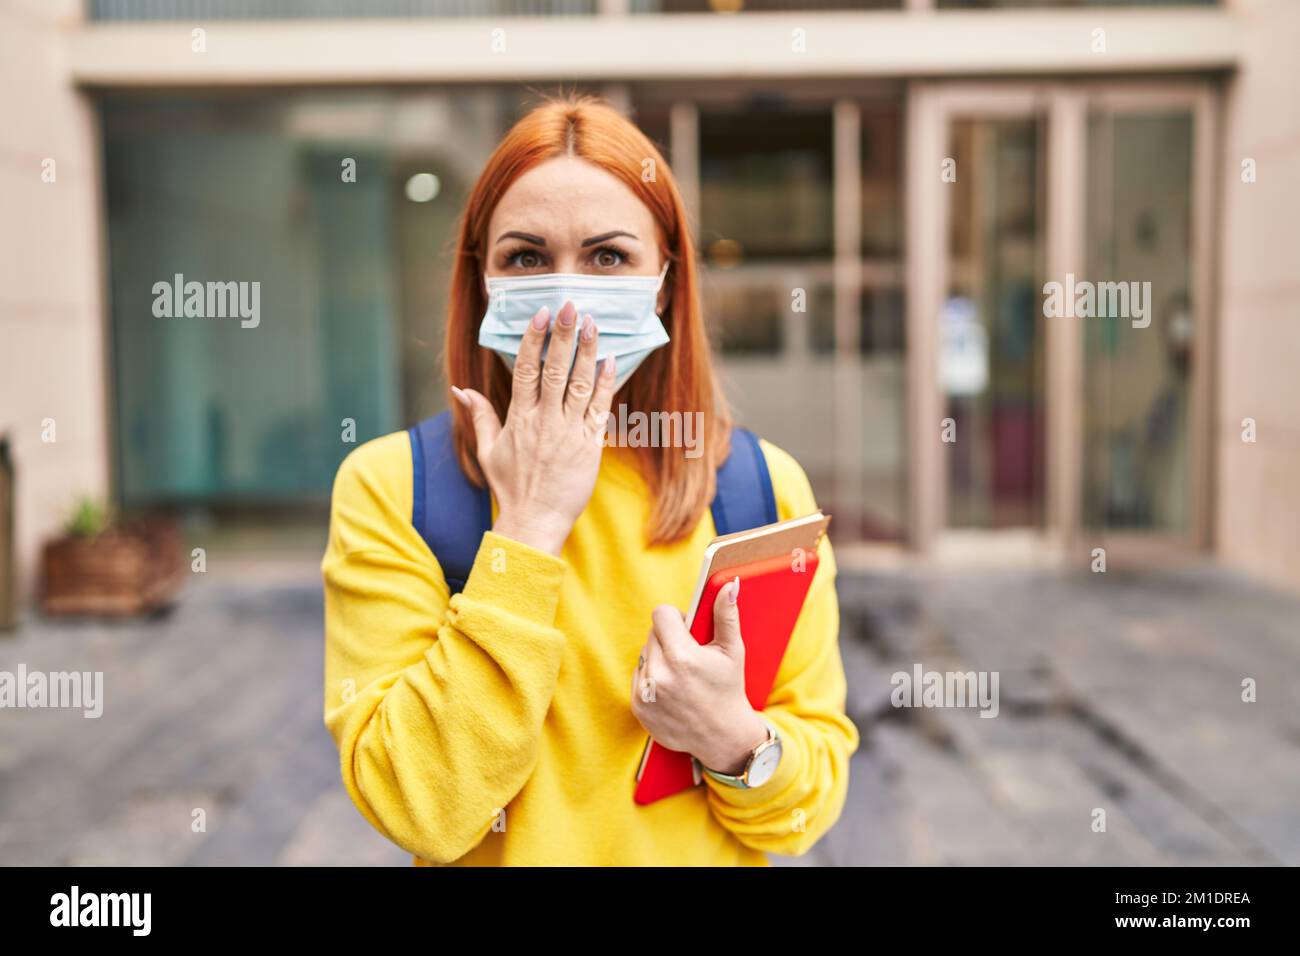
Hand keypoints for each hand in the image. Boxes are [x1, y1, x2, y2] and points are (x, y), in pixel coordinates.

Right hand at [454, 301, 615, 556]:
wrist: (535, 521)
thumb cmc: (511, 486)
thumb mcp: (488, 450)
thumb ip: (480, 416)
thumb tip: (460, 389)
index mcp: (519, 418)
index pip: (526, 370)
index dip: (534, 340)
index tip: (541, 315)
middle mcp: (544, 421)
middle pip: (554, 370)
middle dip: (563, 335)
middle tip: (570, 305)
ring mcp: (569, 432)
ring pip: (579, 384)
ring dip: (586, 351)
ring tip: (591, 323)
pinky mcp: (589, 446)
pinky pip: (599, 408)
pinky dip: (605, 383)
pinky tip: (610, 359)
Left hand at [630, 578, 769, 774]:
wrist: (721, 737)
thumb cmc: (729, 688)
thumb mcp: (733, 651)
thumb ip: (726, 614)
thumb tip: (729, 584)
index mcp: (682, 657)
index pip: (661, 614)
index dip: (676, 618)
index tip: (687, 629)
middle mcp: (660, 675)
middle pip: (652, 633)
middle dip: (669, 638)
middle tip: (689, 654)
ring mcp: (646, 692)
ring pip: (644, 653)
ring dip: (659, 657)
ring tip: (681, 673)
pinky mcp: (637, 706)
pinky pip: (638, 674)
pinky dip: (651, 677)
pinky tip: (671, 688)